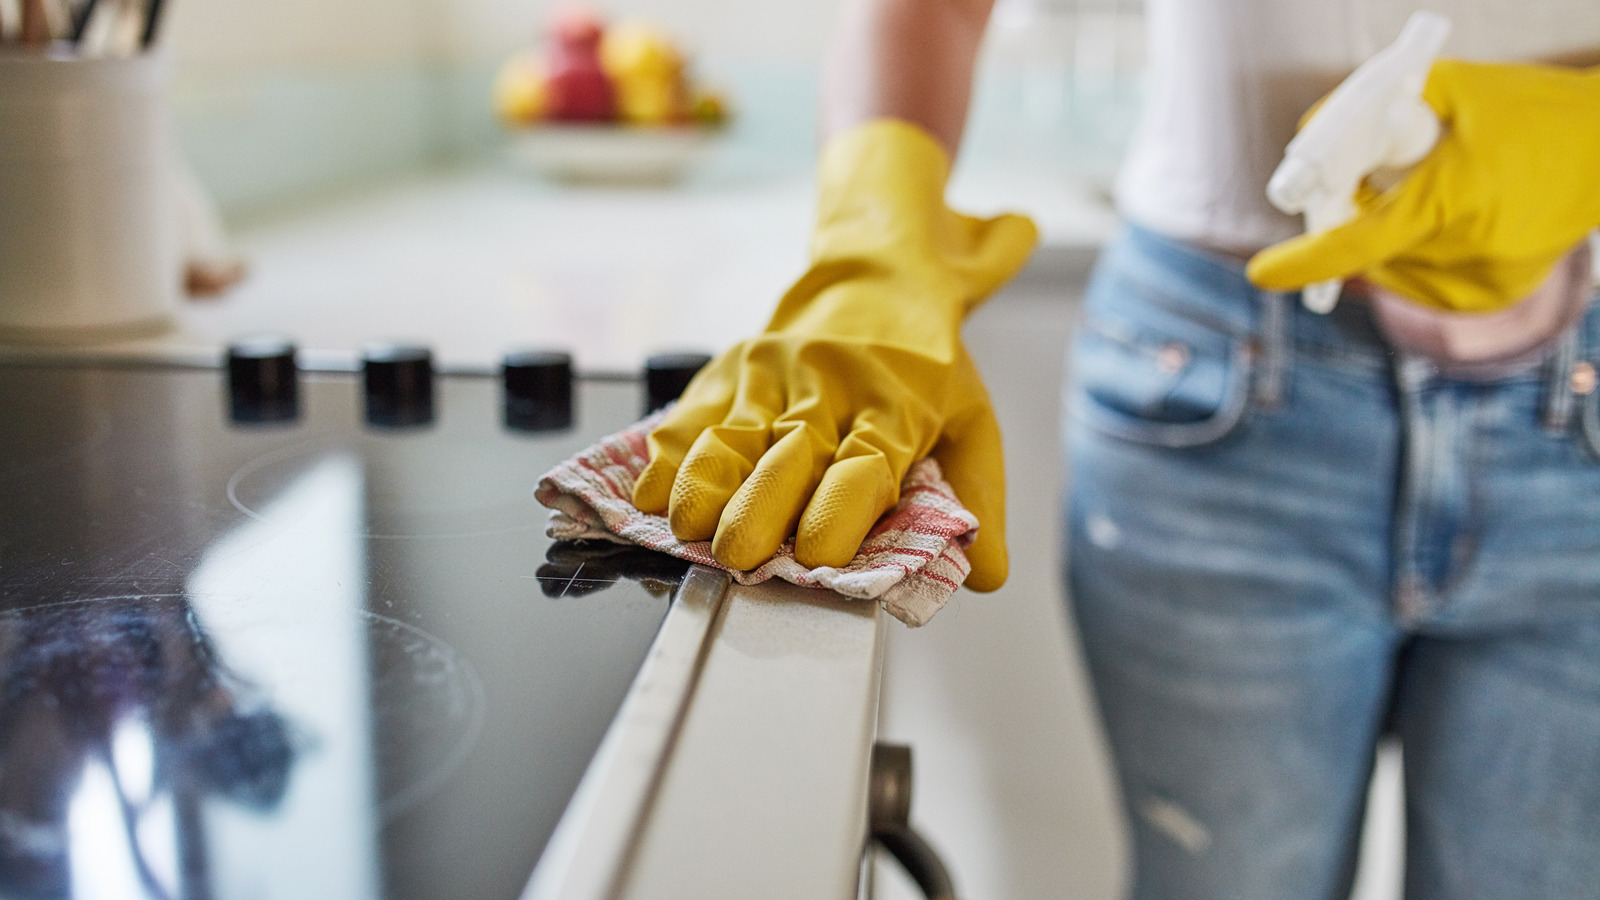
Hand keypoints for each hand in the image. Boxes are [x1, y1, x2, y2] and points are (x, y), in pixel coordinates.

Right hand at [632, 120, 1036, 589]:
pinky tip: (650, 495)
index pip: (865, 464)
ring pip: (731, 435)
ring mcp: (773, 376)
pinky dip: (667, 458)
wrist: (875, 276)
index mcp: (894, 407)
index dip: (840, 510)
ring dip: (705, 484)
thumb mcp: (971, 419)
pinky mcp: (731, 371)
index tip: (819, 553)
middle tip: (738, 555)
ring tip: (687, 529)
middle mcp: (829, 388)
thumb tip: (986, 577)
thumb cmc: (923, 365)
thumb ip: (976, 497)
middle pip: (788, 455)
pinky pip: (692, 417)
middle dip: (759, 508)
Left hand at [1248, 59, 1599, 311]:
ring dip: (1388, 233)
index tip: (1261, 272)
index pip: (1360, 242)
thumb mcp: (1451, 88)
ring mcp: (1479, 282)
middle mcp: (1465, 251)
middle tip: (1370, 179)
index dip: (1305, 262)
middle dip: (1354, 217)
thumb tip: (1311, 134)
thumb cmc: (1530, 109)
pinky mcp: (1488, 297)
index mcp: (1454, 199)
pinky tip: (1456, 215)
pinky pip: (1420, 277)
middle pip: (1369, 248)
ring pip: (1390, 265)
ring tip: (1438, 187)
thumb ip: (1374, 110)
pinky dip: (1416, 248)